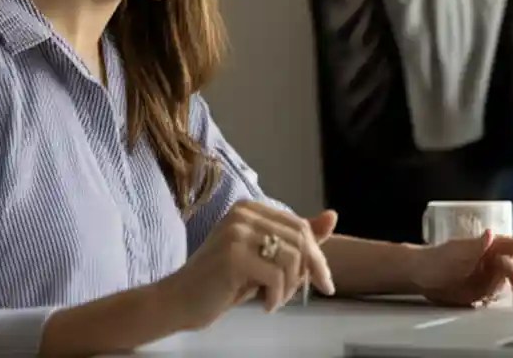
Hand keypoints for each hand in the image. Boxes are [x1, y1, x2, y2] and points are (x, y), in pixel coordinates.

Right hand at [157, 202, 337, 329]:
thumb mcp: (265, 257)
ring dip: (290, 287)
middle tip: (305, 294)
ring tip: (274, 299)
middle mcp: (243, 212)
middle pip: (301, 239)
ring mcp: (237, 231)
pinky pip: (277, 276)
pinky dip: (277, 297)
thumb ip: (296, 239)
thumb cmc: (223, 282)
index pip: (300, 226)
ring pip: (292, 258)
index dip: (316, 256)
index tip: (324, 282)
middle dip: (310, 271)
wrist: (179, 302)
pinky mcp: (234, 255)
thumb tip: (333, 216)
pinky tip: (264, 305)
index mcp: (250, 207)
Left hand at [411, 230, 512, 306]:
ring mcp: (490, 274)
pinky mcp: (485, 290)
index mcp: (490, 245)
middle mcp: (494, 258)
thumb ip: (476, 246)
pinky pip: (502, 293)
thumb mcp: (456, 254)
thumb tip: (491, 234)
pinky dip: (508, 297)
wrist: (420, 277)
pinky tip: (509, 300)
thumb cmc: (437, 260)